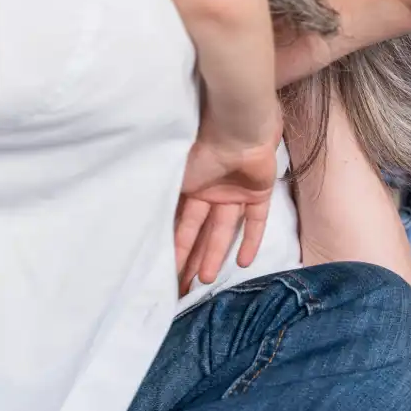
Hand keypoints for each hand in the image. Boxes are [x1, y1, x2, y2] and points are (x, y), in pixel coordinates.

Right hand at [176, 118, 278, 293]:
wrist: (238, 126)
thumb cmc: (203, 146)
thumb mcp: (177, 174)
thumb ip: (169, 197)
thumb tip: (150, 221)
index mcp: (191, 184)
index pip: (181, 223)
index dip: (176, 247)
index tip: (167, 271)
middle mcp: (212, 190)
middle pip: (202, 230)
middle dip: (194, 256)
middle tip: (186, 284)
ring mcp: (235, 191)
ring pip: (225, 229)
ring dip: (216, 253)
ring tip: (207, 279)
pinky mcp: (259, 190)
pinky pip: (256, 220)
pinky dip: (251, 240)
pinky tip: (244, 263)